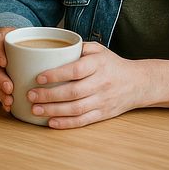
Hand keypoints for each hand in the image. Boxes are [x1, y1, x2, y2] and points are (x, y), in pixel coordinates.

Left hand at [25, 42, 140, 128]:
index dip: (56, 75)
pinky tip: (51, 122)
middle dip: (49, 95)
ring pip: (76, 109)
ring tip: (35, 109)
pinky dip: (66, 123)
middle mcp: (101, 84)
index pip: (76, 70)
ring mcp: (102, 101)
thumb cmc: (112, 64)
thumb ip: (78, 47)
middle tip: (30, 94)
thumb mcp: (99, 49)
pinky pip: (83, 121)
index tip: (39, 77)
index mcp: (98, 65)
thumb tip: (52, 46)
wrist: (138, 83)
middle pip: (73, 92)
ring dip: (53, 110)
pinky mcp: (103, 114)